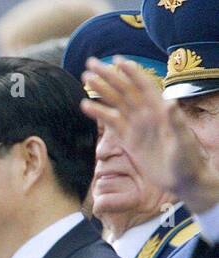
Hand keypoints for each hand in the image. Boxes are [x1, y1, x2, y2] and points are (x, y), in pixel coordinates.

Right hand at [82, 57, 218, 212]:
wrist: (183, 180)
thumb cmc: (187, 160)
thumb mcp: (183, 142)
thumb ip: (176, 123)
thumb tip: (169, 102)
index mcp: (160, 110)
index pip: (143, 86)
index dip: (131, 72)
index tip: (117, 60)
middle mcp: (146, 115)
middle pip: (124, 90)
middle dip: (108, 76)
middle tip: (91, 64)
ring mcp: (136, 127)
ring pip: (116, 103)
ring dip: (101, 90)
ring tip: (86, 79)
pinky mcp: (129, 141)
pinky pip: (111, 124)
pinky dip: (99, 114)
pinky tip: (86, 106)